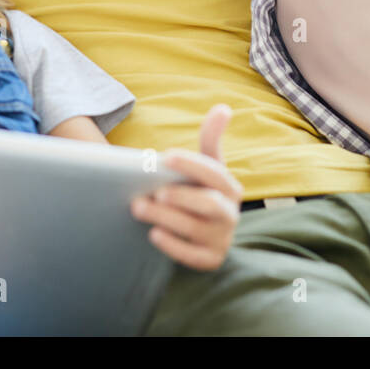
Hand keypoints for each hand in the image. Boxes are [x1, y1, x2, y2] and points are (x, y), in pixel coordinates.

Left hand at [130, 103, 241, 270]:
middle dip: (179, 196)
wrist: (202, 234)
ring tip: (138, 207)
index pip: (214, 173)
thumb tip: (223, 108)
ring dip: (166, 218)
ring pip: (195, 229)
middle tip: (150, 191)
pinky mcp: (211, 260)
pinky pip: (193, 256)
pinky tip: (153, 234)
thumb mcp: (206, 167)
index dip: (191, 164)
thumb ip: (211, 138)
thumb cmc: (198, 192)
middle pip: (208, 204)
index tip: (165, 156)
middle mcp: (231, 214)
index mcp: (230, 187)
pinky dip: (173, 246)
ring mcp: (222, 239)